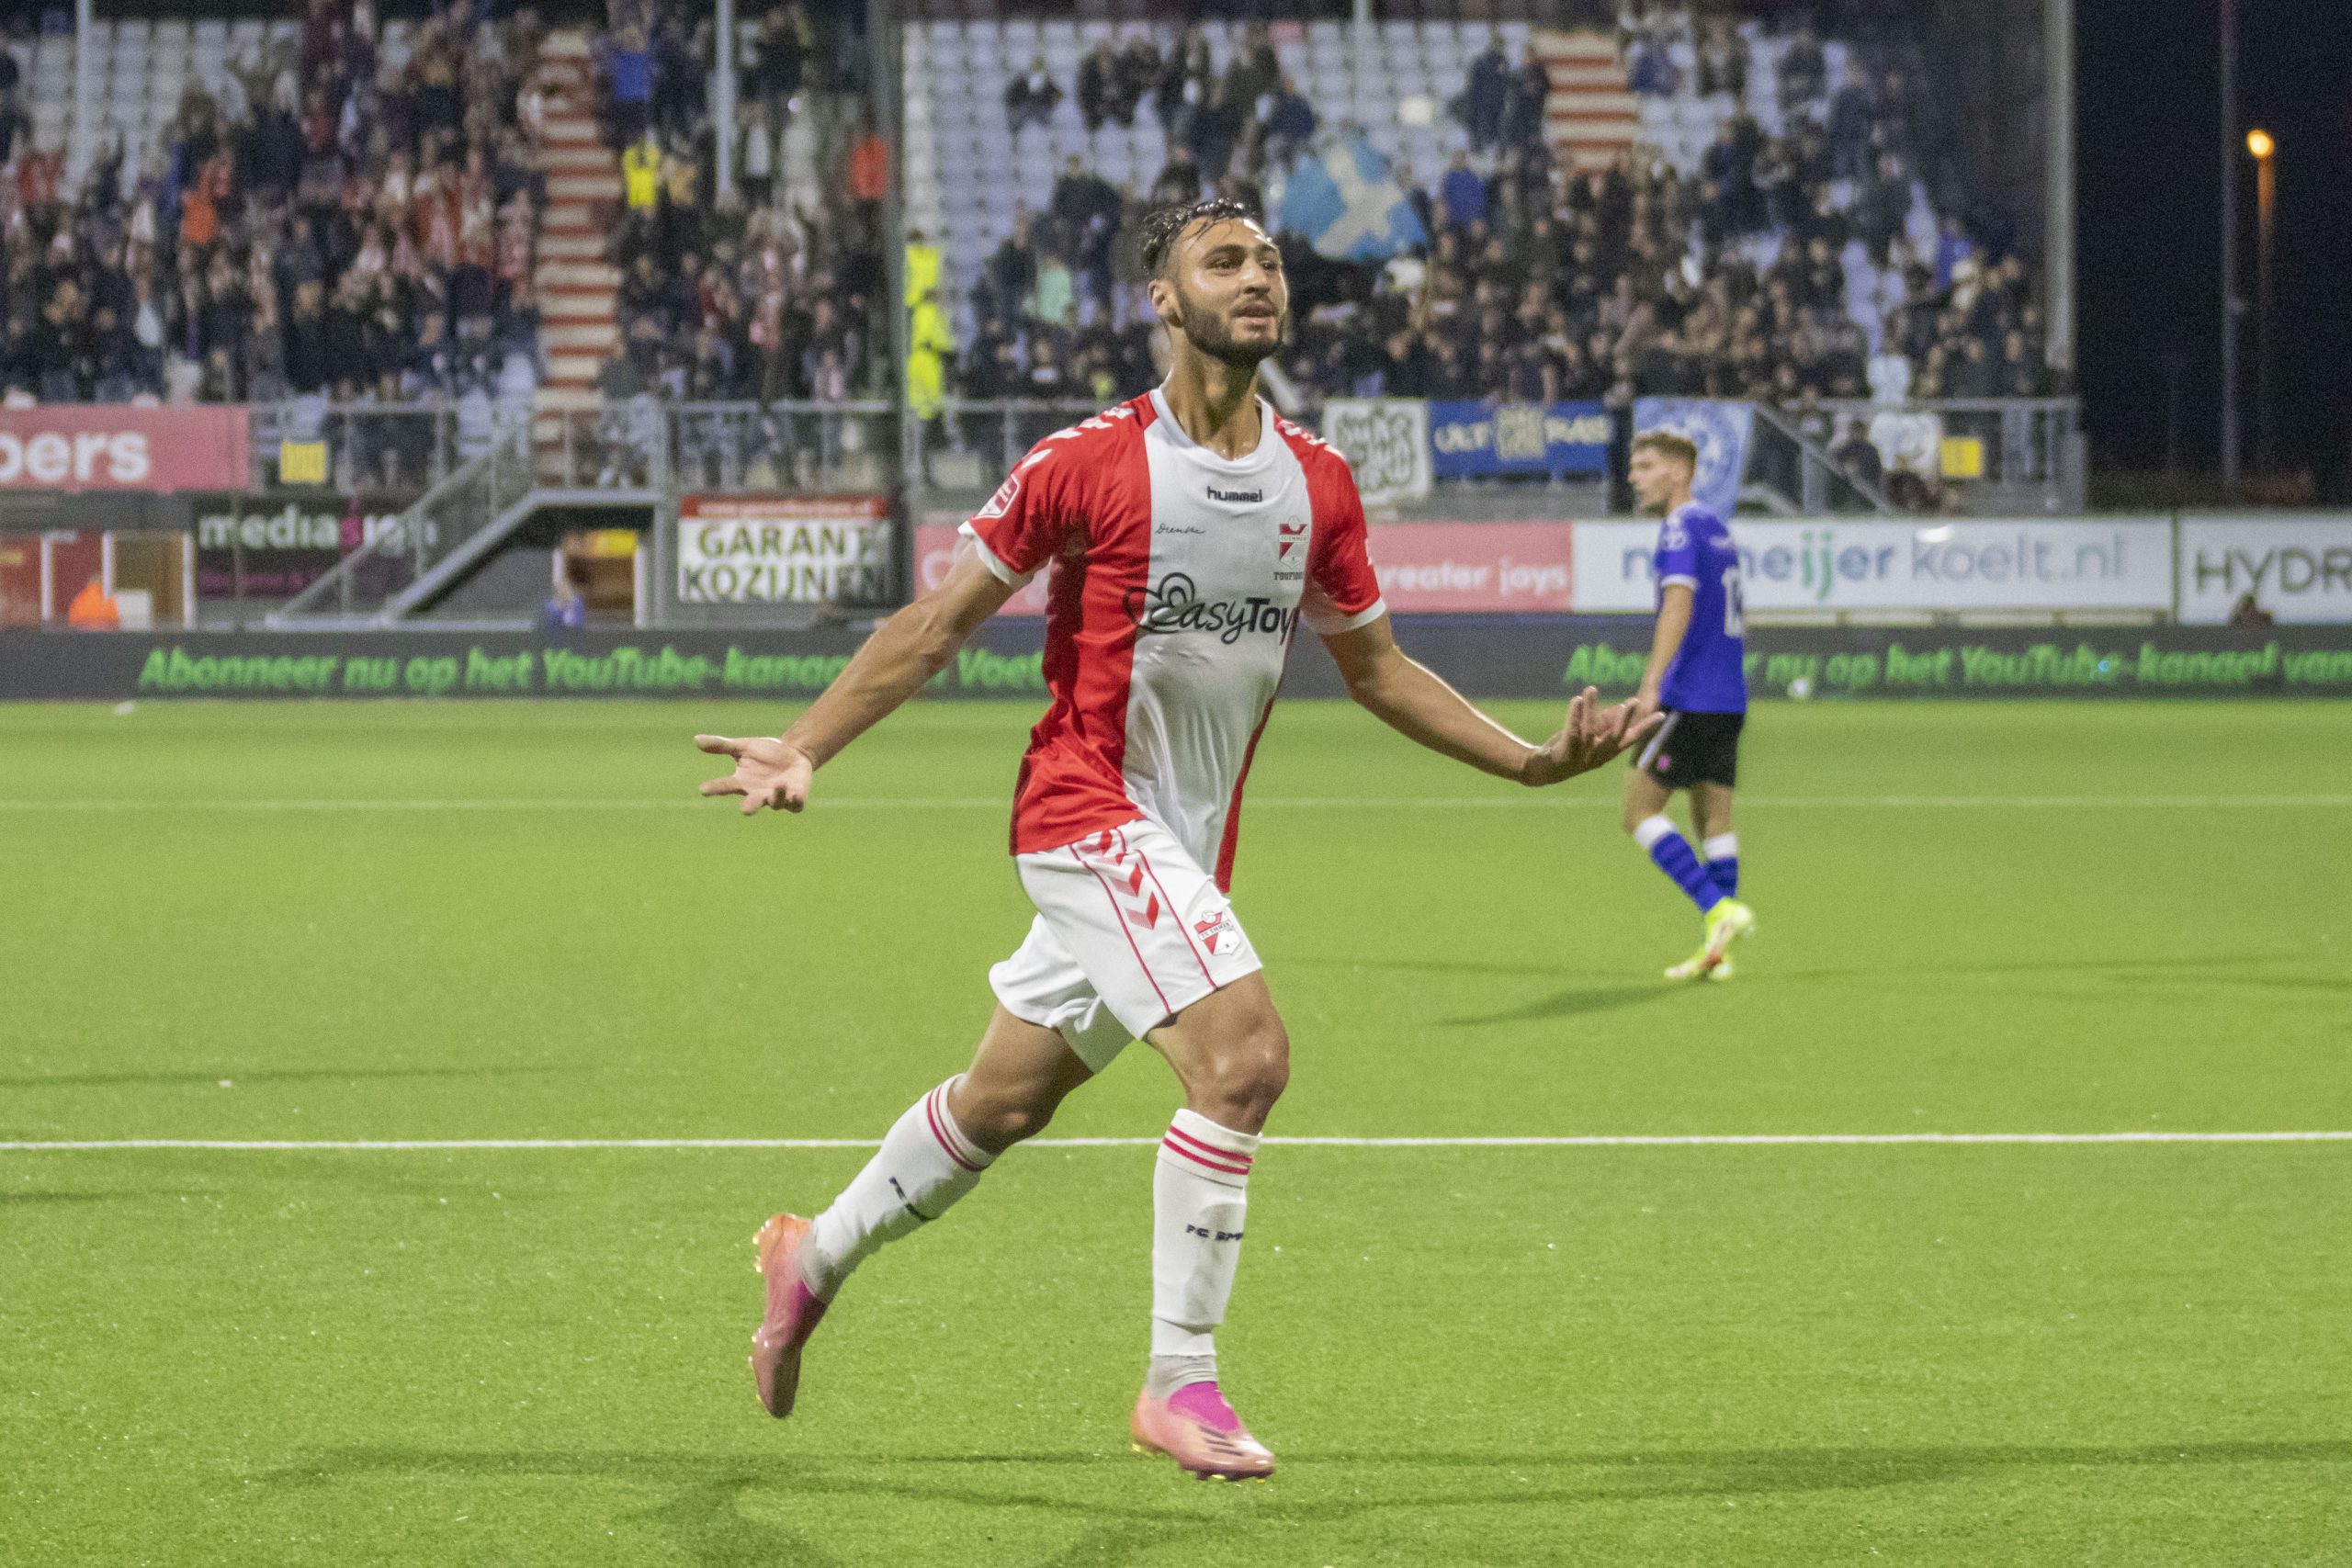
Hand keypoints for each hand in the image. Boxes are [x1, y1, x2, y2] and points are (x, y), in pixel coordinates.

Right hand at [695, 734, 815, 814]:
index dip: (714, 788)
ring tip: (778, 783)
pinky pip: (795, 805)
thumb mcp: (743, 746)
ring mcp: (776, 798)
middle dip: (749, 807)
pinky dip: (794, 801)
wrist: (794, 754)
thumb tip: (695, 739)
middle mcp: (758, 793)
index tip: (702, 790)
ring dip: (776, 795)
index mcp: (742, 782)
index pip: (725, 786)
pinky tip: (794, 795)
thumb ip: (722, 745)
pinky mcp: (795, 799)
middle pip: (751, 804)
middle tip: (744, 811)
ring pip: (775, 803)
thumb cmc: (765, 753)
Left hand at [1521, 687, 1664, 785]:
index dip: (1646, 728)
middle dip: (1624, 720)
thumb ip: (1605, 722)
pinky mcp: (1565, 755)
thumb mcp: (1591, 735)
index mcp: (1607, 753)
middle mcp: (1598, 757)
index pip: (1631, 739)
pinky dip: (1574, 715)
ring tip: (1591, 689)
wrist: (1543, 770)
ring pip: (1589, 732)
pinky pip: (1571, 732)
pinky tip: (1576, 700)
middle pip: (1615, 738)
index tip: (1662, 715)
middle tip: (1633, 702)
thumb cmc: (1571, 749)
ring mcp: (1581, 758)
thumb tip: (1622, 707)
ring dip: (1591, 709)